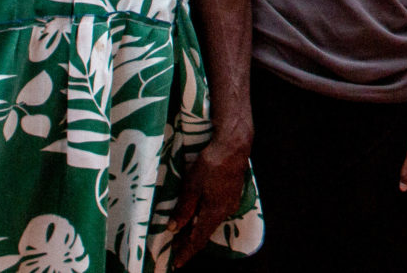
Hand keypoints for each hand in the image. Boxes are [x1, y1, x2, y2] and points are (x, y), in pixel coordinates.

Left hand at [166, 135, 249, 266]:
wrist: (234, 146)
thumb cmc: (211, 165)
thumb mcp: (192, 187)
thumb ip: (184, 209)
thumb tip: (173, 228)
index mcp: (214, 212)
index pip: (198, 240)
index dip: (186, 253)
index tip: (176, 264)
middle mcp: (224, 211)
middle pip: (204, 233)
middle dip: (189, 243)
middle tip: (173, 251)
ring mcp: (230, 203)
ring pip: (210, 223)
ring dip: (196, 231)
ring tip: (181, 236)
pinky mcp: (231, 194)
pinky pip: (215, 213)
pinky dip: (203, 220)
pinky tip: (196, 217)